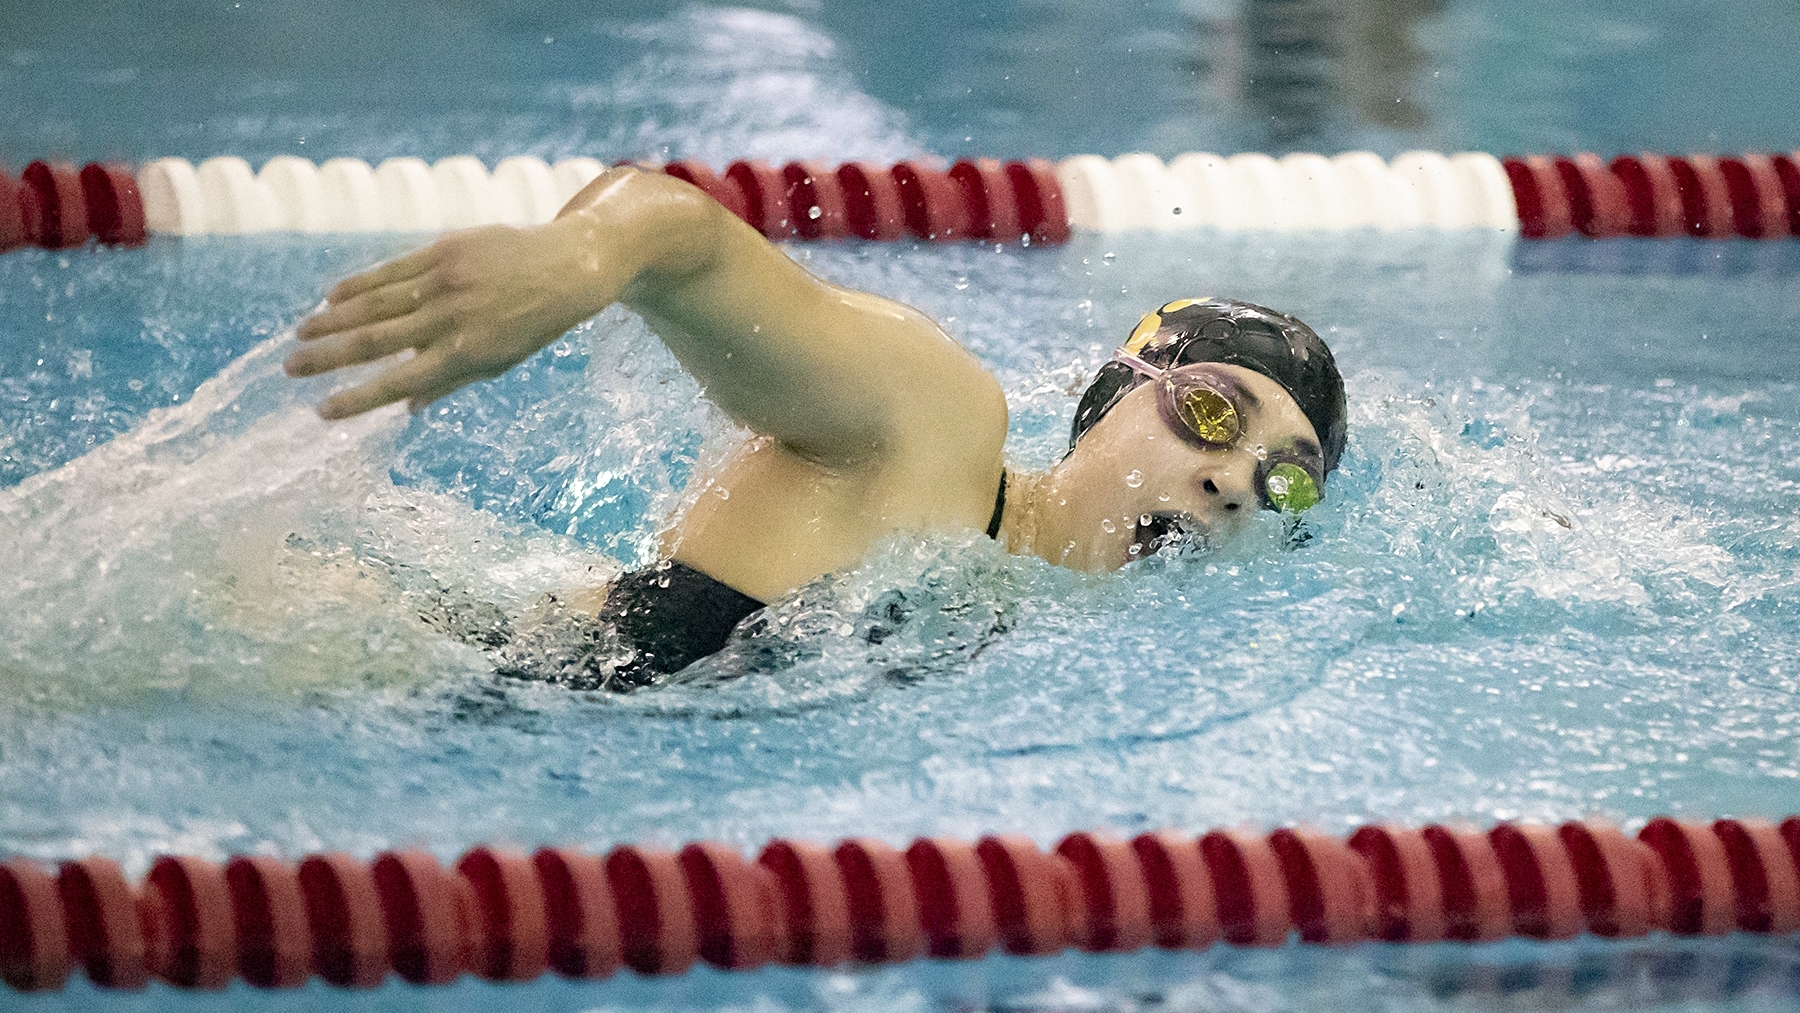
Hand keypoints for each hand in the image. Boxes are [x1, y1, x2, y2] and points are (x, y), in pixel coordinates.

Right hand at [284, 217, 620, 418]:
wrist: (571, 266)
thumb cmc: (534, 323)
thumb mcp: (501, 362)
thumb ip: (451, 381)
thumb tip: (408, 408)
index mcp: (466, 354)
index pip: (400, 382)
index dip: (358, 399)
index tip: (322, 412)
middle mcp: (452, 318)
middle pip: (375, 341)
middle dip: (327, 358)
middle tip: (290, 369)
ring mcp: (446, 281)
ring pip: (375, 303)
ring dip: (332, 321)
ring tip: (300, 336)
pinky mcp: (445, 249)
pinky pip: (392, 270)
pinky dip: (358, 284)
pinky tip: (330, 297)